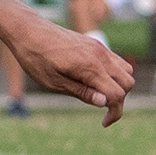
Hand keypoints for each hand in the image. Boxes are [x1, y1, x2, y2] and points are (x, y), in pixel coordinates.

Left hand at [5, 20, 133, 126]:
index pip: (117, 94)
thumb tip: (104, 103)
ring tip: (98, 94)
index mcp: (89, 68)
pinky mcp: (95, 44)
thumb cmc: (36, 59)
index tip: (104, 123)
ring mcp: (99, 48)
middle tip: (101, 109)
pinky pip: (115, 61)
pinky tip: (94, 80)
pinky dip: (113, 74)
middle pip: (127, 82)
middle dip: (119, 99)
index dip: (115, 113)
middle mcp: (99, 56)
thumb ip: (81, 92)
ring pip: (126, 70)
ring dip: (119, 85)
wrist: (28, 31)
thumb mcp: (53, 82)